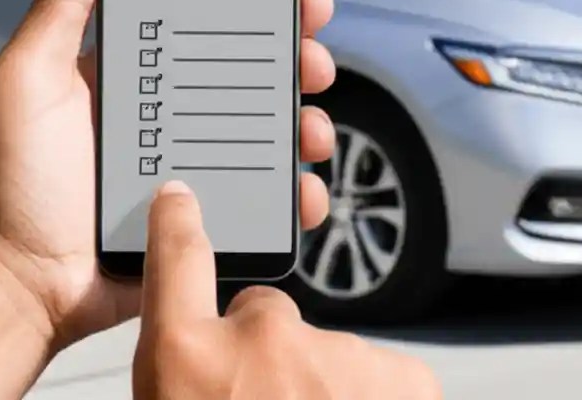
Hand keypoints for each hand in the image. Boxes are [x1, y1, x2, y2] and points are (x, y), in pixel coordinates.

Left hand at [0, 0, 337, 350]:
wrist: (22, 280)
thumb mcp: (28, 77)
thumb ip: (62, 4)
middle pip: (256, 75)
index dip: (258, 2)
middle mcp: (174, 114)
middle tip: (313, 59)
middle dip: (299, 60)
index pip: (209, 22)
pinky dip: (297, 198)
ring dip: (307, 125)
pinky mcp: (207, 219)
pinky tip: (303, 196)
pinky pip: (267, 204)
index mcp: (138, 73)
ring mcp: (195, 167)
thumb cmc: (14, 178)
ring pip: (273, 136)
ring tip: (310, 132)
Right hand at [134, 181, 439, 398]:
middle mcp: (261, 343)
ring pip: (331, 356)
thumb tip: (214, 372)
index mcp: (188, 359)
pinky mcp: (403, 378)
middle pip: (269, 319)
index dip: (179, 225)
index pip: (178, 261)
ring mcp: (336, 358)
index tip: (181, 201)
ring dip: (329, 392)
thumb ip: (195, 380)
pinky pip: (384, 377)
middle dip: (273, 361)